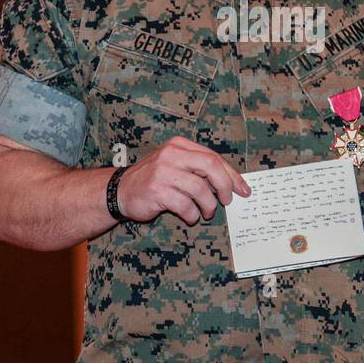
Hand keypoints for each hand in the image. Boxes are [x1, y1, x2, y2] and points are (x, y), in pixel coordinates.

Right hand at [116, 136, 250, 225]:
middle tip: (227, 201)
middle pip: (211, 167)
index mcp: (179, 145)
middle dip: (225, 186)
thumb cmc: (153, 179)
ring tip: (206, 212)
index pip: (213, 157)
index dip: (231, 175)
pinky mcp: (158, 191)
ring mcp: (164, 172)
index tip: (243, 190)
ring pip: (200, 189)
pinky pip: (186, 205)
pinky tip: (190, 217)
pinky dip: (192, 215)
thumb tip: (230, 183)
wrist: (120, 190)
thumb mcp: (175, 165)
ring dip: (208, 205)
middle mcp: (172, 154)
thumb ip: (198, 169)